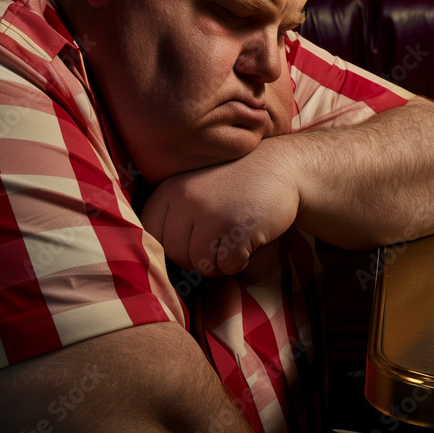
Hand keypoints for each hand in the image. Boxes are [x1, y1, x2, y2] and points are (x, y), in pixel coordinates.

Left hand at [141, 139, 299, 275]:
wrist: (282, 166)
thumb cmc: (237, 183)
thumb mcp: (196, 186)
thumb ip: (174, 215)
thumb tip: (159, 268)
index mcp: (170, 188)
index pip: (151, 236)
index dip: (174, 245)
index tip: (195, 237)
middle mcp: (185, 198)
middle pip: (176, 255)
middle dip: (199, 256)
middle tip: (221, 238)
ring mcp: (211, 213)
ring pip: (201, 264)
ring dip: (220, 261)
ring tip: (235, 237)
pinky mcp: (236, 228)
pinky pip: (228, 266)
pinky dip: (241, 261)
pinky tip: (250, 238)